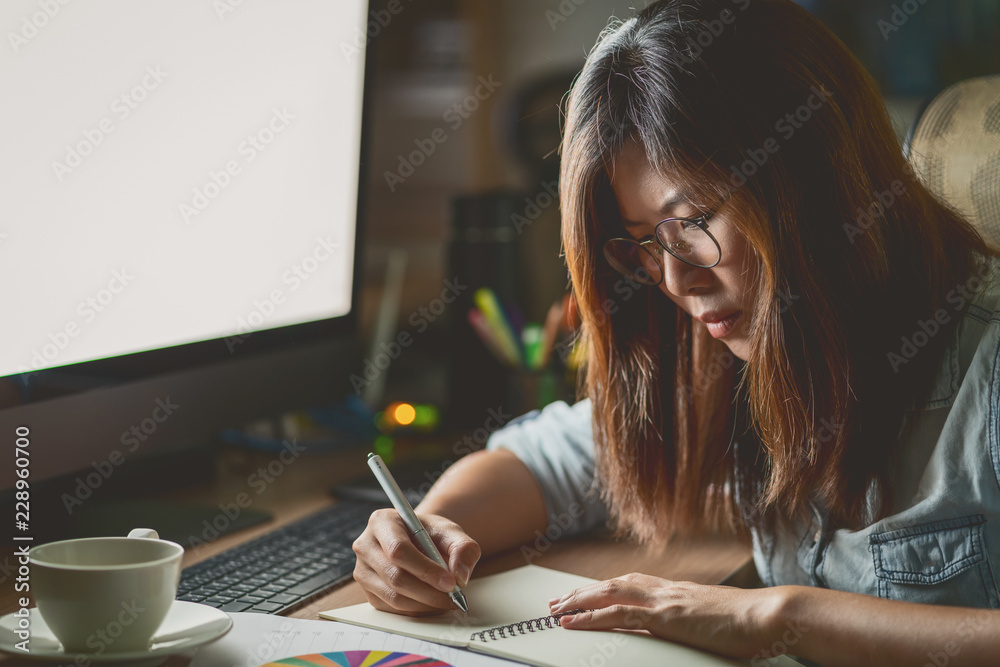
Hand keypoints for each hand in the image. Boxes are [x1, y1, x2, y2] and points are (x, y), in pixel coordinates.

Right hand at [352, 509, 480, 615]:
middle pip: (395, 576)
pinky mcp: (368, 592)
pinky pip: (392, 608)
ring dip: (425, 603)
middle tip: (453, 596)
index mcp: (382, 521)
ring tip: (447, 600)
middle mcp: (366, 545)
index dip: (425, 569)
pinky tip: (432, 603)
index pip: (399, 549)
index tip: (450, 582)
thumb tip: (460, 575)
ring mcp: (363, 570)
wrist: (419, 543)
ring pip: (393, 596)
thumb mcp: (451, 532)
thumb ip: (462, 548)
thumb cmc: (431, 535)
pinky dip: (417, 610)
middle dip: (428, 591)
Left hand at [548, 573, 783, 658]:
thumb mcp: (714, 621)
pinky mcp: (665, 617)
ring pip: (608, 595)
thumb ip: (695, 621)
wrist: (769, 616)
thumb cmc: (750, 623)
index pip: (630, 586)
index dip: (604, 590)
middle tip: (557, 602)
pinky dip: (591, 617)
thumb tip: (689, 629)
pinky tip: (574, 621)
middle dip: (582, 593)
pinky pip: (619, 615)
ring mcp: (664, 601)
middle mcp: (665, 590)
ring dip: (578, 601)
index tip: (584, 595)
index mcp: (676, 591)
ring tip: (556, 609)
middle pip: (612, 586)